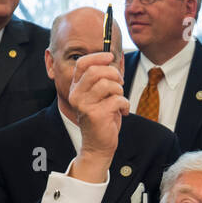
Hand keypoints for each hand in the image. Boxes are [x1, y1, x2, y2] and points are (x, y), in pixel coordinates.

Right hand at [68, 52, 127, 182]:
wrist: (98, 145)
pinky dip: (125, 104)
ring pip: (107, 84)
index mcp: (76, 88)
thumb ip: (106, 78)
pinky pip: (117, 99)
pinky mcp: (96, 115)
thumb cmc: (102, 119)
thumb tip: (117, 56)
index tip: (111, 57)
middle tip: (120, 83)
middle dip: (114, 74)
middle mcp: (76, 95)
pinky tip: (123, 111)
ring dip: (120, 91)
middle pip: (96, 71)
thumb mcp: (102, 96)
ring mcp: (84, 105)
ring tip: (120, 100)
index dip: (98, 57)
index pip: (82, 64)